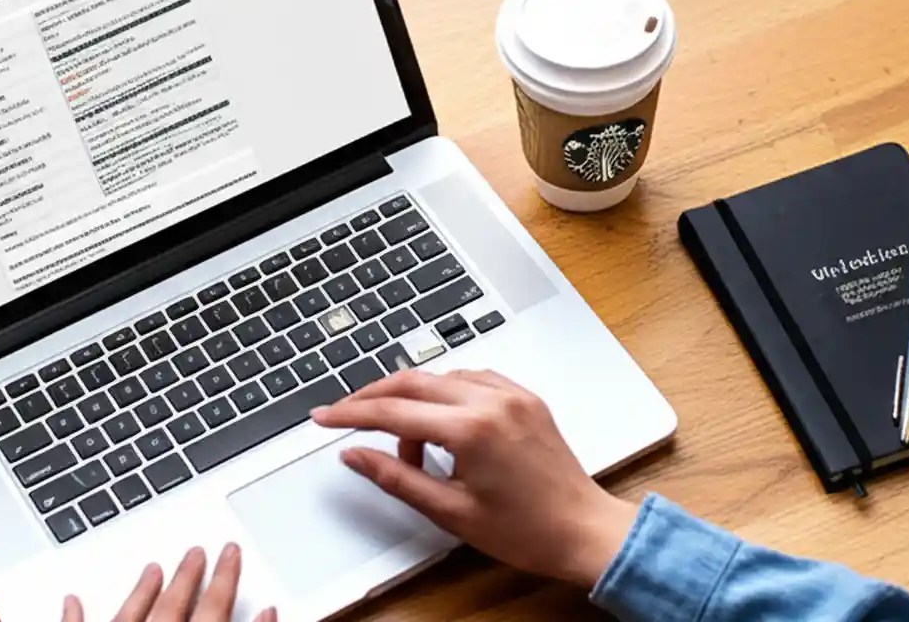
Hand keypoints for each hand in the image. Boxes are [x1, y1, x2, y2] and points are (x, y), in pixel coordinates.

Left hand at [61, 543, 274, 621]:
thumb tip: (271, 613)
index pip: (214, 612)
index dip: (226, 581)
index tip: (233, 555)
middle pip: (172, 607)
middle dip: (189, 576)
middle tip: (200, 550)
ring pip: (129, 616)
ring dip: (143, 591)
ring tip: (153, 569)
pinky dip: (74, 617)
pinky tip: (72, 600)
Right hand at [311, 369, 636, 588]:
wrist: (584, 530)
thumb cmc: (526, 530)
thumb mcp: (450, 511)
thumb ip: (396, 477)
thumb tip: (355, 456)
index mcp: (471, 430)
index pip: (393, 412)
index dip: (350, 414)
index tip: (324, 417)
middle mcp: (492, 400)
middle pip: (413, 382)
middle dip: (374, 397)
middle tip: (348, 417)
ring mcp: (512, 394)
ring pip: (441, 378)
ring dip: (414, 402)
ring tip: (412, 449)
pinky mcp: (525, 397)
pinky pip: (472, 380)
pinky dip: (446, 395)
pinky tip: (442, 425)